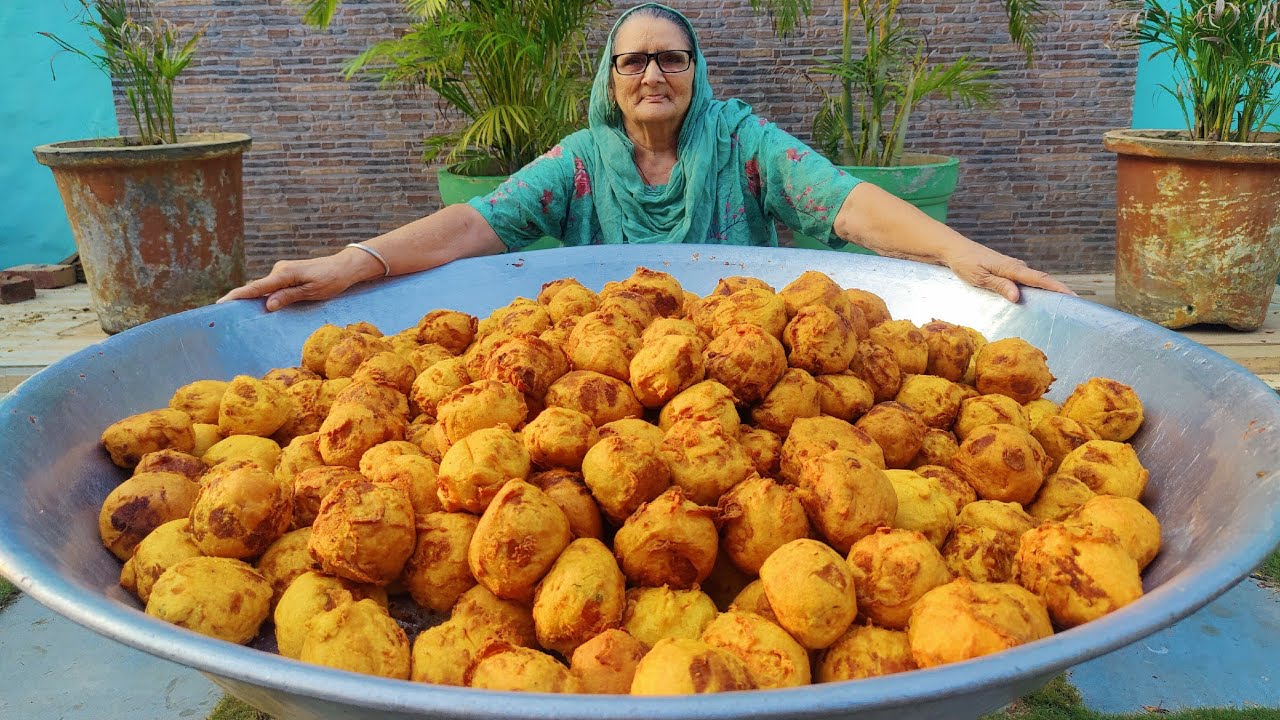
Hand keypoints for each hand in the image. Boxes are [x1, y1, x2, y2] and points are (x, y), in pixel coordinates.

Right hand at [217, 251, 374, 310]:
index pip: (257, 287)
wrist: (344, 267)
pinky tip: (257, 306)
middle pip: (256, 288)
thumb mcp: (312, 292)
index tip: (221, 303)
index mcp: (284, 274)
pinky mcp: (287, 274)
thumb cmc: (331, 280)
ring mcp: (282, 271)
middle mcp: (280, 270)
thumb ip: (289, 296)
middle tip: (222, 315)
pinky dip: (263, 295)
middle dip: (240, 299)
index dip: (238, 296)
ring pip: (263, 287)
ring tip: (236, 313)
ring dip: (252, 299)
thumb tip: (267, 305)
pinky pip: (271, 286)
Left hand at [944, 243, 1076, 302]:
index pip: (1039, 278)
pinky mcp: (1006, 270)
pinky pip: (1024, 280)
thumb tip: (1017, 296)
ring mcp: (1011, 267)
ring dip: (1045, 291)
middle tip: (1071, 306)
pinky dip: (1033, 288)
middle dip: (1057, 291)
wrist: (954, 250)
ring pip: (1033, 280)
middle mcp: (1015, 266)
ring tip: (1058, 305)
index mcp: (1011, 268)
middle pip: (1041, 279)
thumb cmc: (965, 263)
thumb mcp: (980, 277)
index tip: (1072, 295)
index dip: (1056, 287)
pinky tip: (1035, 298)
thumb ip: (999, 285)